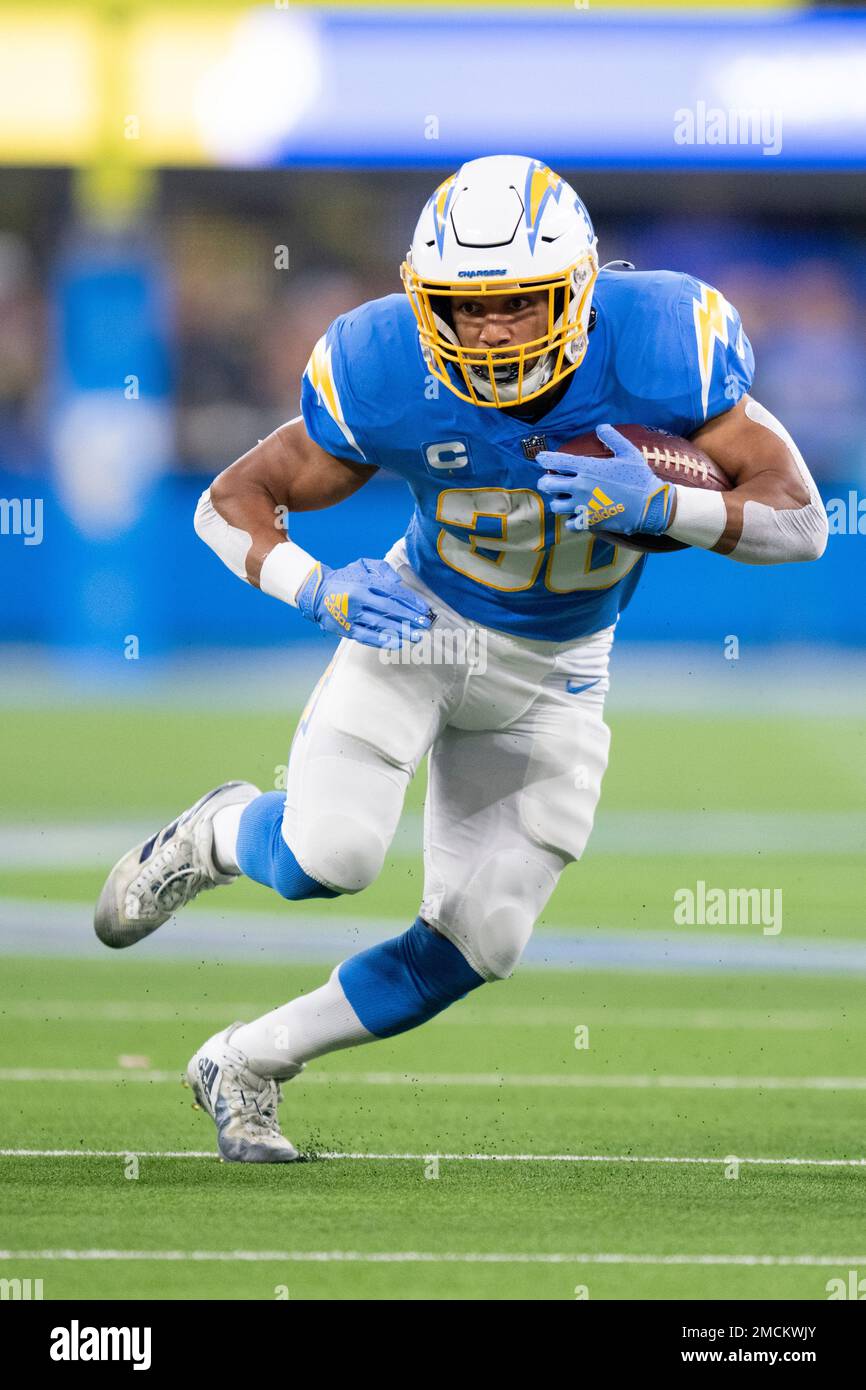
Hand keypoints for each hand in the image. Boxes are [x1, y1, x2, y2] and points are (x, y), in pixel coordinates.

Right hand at [296, 557, 434, 649]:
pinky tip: (398, 643)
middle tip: (425, 625)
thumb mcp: (362, 565)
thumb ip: (382, 569)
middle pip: (389, 609)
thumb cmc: (344, 578)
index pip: (393, 592)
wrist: (316, 592)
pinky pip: (368, 637)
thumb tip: (399, 582)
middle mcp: (358, 599)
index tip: (424, 609)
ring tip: (416, 637)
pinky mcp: (346, 629)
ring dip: (401, 632)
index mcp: (364, 582)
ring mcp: (352, 615)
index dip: (411, 601)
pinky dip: (383, 641)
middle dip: (410, 618)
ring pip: (381, 625)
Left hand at [534, 424, 673, 535]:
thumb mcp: (629, 452)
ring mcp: (583, 505)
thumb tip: (601, 427)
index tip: (541, 459)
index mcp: (588, 467)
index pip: (556, 461)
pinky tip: (576, 515)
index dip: (544, 459)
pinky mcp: (589, 522)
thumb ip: (613, 438)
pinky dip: (570, 520)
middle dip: (546, 481)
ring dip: (557, 501)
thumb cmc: (640, 477)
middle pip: (547, 484)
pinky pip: (569, 524)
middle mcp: (581, 486)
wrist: (650, 505)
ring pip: (555, 505)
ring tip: (564, 499)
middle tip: (551, 481)